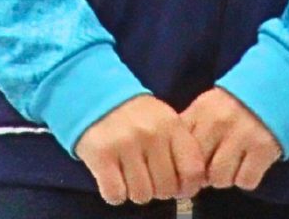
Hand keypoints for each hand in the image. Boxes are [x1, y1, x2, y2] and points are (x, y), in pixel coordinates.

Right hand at [74, 95, 203, 205]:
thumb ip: (180, 149)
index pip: (192, 171)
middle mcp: (151, 134)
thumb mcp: (165, 121)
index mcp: (172, 125)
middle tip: (148, 178)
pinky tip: (113, 179)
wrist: (96, 95)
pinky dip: (115, 193)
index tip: (179, 188)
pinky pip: (115, 194)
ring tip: (129, 175)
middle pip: (166, 188)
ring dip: (135, 191)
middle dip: (158, 190)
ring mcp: (124, 143)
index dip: (187, 187)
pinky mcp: (100, 154)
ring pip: (141, 195)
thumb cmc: (135, 116)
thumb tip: (186, 188)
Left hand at [180, 87, 280, 193]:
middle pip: (197, 168)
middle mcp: (218, 122)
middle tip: (212, 168)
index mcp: (200, 111)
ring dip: (225, 178)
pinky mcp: (263, 148)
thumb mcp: (205, 108)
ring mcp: (241, 135)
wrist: (273, 91)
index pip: (178, 148)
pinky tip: (248, 166)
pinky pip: (245, 181)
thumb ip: (189, 129)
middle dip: (203, 174)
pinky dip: (246, 179)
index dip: (182, 164)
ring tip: (232, 165)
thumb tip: (175, 162)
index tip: (188, 169)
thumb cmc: (233, 107)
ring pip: (220, 178)